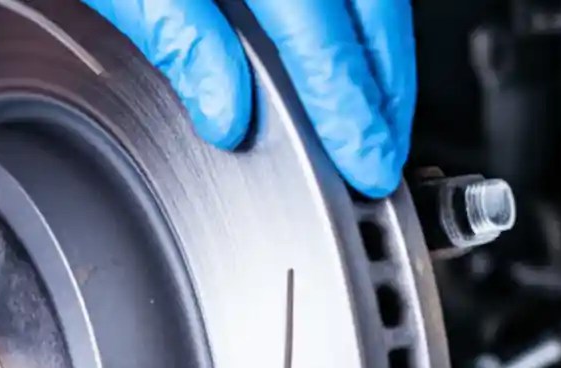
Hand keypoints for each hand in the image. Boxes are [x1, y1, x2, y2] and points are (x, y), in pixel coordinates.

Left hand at [83, 0, 416, 197]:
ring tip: (379, 102)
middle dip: (387, 80)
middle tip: (385, 147)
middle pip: (370, 1)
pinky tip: (351, 37)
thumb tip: (226, 108)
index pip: (319, 32)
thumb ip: (174, 31)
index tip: (365, 158)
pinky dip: (361, 5)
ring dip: (381, 42)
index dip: (348, 103)